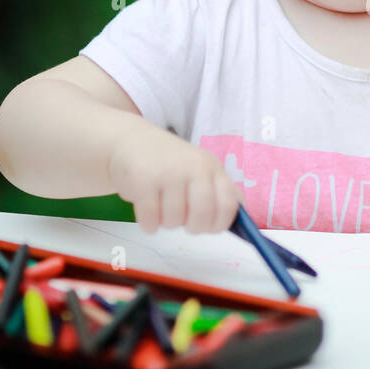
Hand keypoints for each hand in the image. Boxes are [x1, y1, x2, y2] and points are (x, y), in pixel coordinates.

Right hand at [107, 127, 239, 234]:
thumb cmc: (168, 162)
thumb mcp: (199, 169)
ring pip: (174, 221)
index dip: (220, 224)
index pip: (229, 204)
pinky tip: (147, 212)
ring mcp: (169, 173)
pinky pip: (151, 220)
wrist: (130, 140)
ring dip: (166, 223)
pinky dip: (148, 224)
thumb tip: (239, 220)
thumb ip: (218, 191)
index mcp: (212, 167)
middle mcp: (194, 168)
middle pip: (203, 216)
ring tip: (161, 207)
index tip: (209, 228)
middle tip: (183, 221)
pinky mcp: (144, 181)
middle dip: (193, 227)